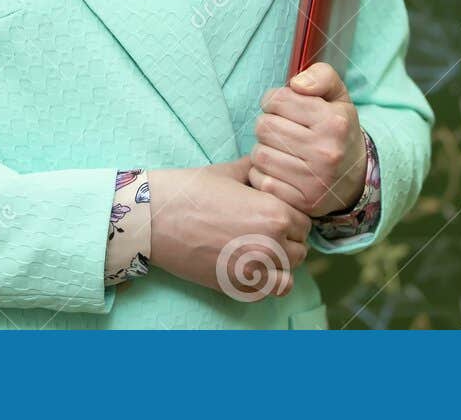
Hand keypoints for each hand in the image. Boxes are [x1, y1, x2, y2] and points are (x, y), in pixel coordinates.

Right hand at [145, 154, 309, 300]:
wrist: (155, 218)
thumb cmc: (190, 191)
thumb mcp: (229, 172)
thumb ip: (258, 171)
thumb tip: (271, 166)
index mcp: (274, 213)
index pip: (305, 221)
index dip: (291, 215)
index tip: (275, 213)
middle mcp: (271, 244)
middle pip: (300, 248)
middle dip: (288, 239)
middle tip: (265, 230)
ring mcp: (254, 270)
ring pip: (289, 273)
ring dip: (281, 263)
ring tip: (261, 250)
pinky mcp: (236, 287)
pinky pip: (270, 292)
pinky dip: (267, 282)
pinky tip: (251, 267)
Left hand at [248, 63, 366, 217]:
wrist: (356, 178)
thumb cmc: (338, 130)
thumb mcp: (338, 97)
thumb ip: (321, 76)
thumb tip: (296, 84)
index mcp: (334, 122)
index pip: (277, 100)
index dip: (274, 100)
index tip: (282, 108)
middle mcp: (326, 152)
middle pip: (264, 126)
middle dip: (268, 124)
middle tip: (281, 130)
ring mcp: (314, 180)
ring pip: (259, 154)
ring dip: (263, 149)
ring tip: (279, 149)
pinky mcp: (301, 202)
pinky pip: (261, 180)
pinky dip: (262, 173)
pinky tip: (278, 169)